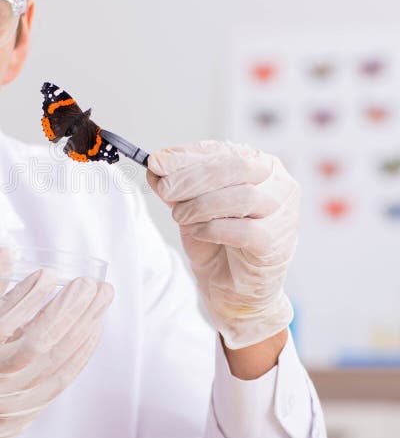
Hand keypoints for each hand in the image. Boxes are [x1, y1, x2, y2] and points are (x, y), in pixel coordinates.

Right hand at [0, 262, 113, 437]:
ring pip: (55, 360)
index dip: (24, 297)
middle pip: (36, 342)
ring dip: (84, 325)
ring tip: (102, 297)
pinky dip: (80, 352)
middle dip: (69, 309)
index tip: (47, 273)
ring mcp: (9, 402)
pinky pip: (61, 380)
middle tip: (89, 283)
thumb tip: (5, 252)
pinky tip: (93, 329)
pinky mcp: (26, 414)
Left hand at [146, 140, 297, 349]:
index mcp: (258, 164)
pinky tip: (198, 232)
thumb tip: (155, 164)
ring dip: (202, 205)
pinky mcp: (276, 244)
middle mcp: (277, 183)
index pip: (222, 150)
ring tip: (180, 216)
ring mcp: (282, 213)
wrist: (232, 286)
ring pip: (243, 197)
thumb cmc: (216, 240)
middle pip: (235, 167)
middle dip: (191, 178)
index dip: (187, 155)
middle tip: (164, 190)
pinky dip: (214, 229)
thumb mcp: (189, 204)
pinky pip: (246, 230)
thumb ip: (176, 183)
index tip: (156, 161)